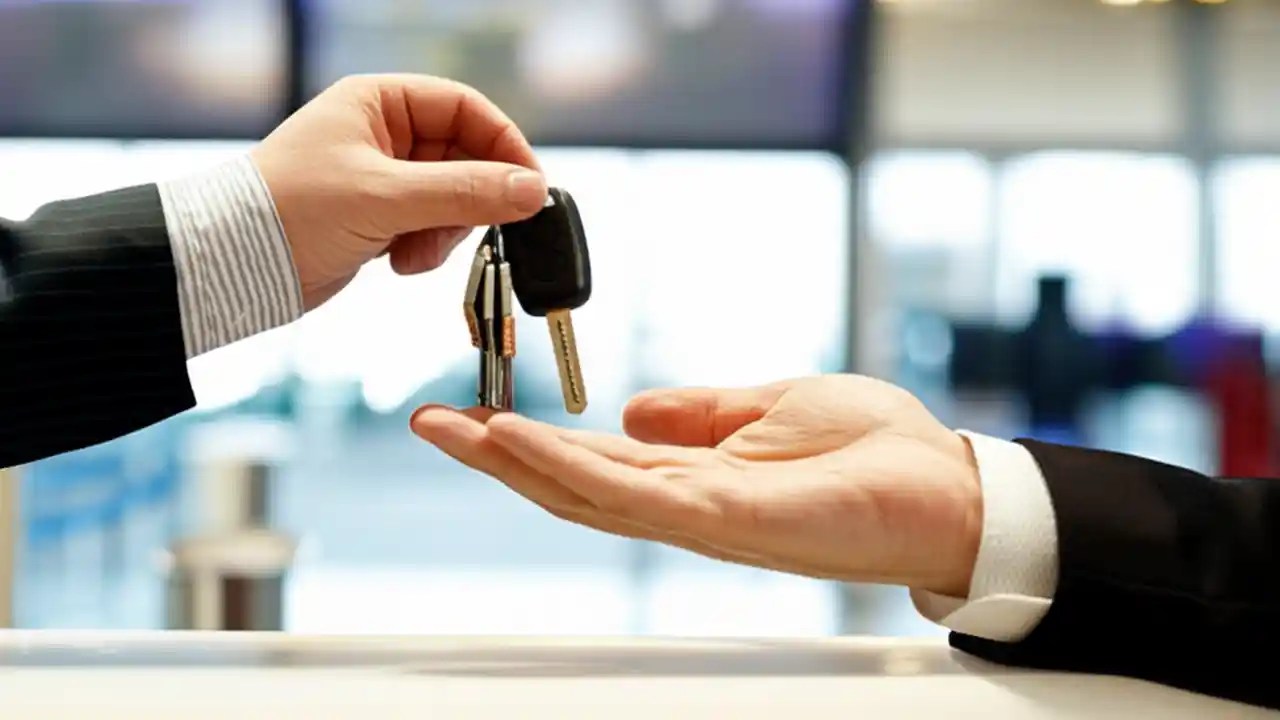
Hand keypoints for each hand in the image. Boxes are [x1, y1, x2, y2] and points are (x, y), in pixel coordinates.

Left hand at [250, 74, 547, 309]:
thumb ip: (465, 193)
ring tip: (415, 253)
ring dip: (446, 231)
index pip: (467, 109)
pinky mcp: (377, 218)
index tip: (529, 187)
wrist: (233, 267)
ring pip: (452, 198)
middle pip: (465, 157)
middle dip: (471, 199)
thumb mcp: (386, 197)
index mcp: (378, 102)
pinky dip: (425, 248)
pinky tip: (397, 262)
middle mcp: (382, 134)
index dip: (504, 145)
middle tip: (476, 229)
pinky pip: (429, 226)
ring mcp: (382, 178)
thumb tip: (533, 192)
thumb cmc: (289, 210)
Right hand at [410, 375, 983, 597]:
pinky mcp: (735, 518)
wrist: (948, 485)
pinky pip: (638, 496)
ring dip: (517, 464)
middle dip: (498, 456)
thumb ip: (700, 413)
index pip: (592, 459)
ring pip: (589, 496)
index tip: (470, 413)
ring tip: (459, 430)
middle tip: (432, 424)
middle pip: (573, 482)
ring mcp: (706, 517)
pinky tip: (526, 442)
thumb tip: (635, 410)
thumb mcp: (771, 405)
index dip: (526, 440)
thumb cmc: (874, 447)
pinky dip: (574, 470)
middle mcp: (687, 503)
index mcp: (694, 474)